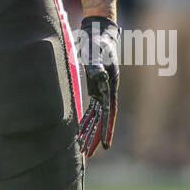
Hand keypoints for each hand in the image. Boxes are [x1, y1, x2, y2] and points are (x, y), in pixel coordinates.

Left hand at [76, 15, 119, 156]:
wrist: (99, 33)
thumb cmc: (98, 42)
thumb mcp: (97, 51)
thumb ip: (96, 64)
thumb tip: (97, 76)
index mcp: (110, 86)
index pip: (109, 113)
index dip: (107, 130)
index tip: (106, 146)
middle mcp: (108, 92)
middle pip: (102, 120)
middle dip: (95, 137)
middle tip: (87, 156)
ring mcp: (102, 91)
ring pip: (96, 117)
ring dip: (89, 132)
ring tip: (83, 150)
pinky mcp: (95, 89)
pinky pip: (91, 109)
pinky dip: (85, 120)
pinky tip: (79, 131)